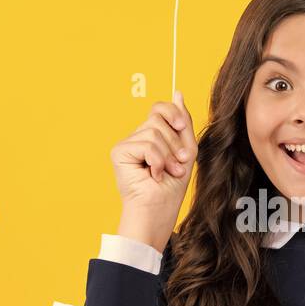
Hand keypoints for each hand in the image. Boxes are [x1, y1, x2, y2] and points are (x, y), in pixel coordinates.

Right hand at [110, 90, 196, 252]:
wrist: (157, 212)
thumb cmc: (170, 189)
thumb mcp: (185, 151)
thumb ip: (183, 123)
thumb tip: (178, 93)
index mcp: (152, 136)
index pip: (160, 109)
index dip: (174, 114)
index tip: (182, 128)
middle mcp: (137, 137)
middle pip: (159, 118)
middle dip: (175, 144)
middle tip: (175, 166)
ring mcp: (127, 144)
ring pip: (154, 131)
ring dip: (167, 156)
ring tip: (165, 173)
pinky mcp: (119, 151)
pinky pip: (146, 143)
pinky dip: (156, 160)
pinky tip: (152, 175)